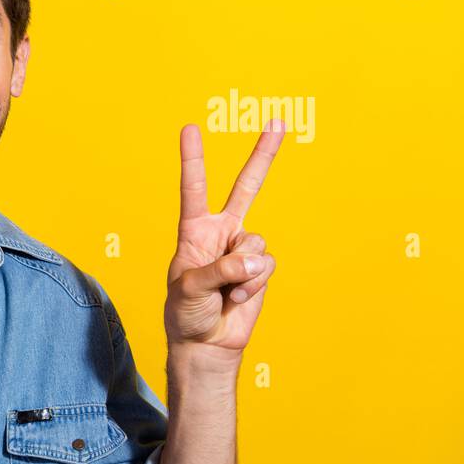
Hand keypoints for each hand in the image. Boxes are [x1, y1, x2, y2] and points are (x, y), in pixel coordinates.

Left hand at [164, 119, 283, 362]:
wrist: (206, 342)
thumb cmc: (186, 313)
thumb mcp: (189, 289)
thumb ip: (219, 270)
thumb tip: (252, 259)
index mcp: (194, 231)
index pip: (194, 189)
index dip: (193, 159)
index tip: (190, 128)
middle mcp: (221, 233)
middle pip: (246, 188)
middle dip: (263, 155)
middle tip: (278, 121)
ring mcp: (243, 249)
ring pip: (256, 242)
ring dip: (242, 271)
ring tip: (225, 291)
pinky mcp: (260, 267)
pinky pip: (265, 266)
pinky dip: (253, 284)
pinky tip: (238, 298)